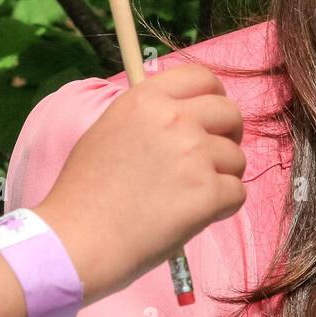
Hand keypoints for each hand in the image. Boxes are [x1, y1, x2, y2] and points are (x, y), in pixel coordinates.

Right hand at [36, 63, 245, 303]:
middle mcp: (175, 118)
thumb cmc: (84, 191)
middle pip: (229, 112)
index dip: (214, 96)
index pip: (202, 77)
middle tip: (211, 159)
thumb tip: (181, 119)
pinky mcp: (208, 192)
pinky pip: (237, 193)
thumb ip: (148, 117)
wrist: (78, 239)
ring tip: (190, 196)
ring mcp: (195, 154)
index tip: (211, 117)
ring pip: (237, 157)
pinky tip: (194, 216)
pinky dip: (222, 207)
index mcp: (147, 99)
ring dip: (222, 176)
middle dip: (228, 135)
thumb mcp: (109, 130)